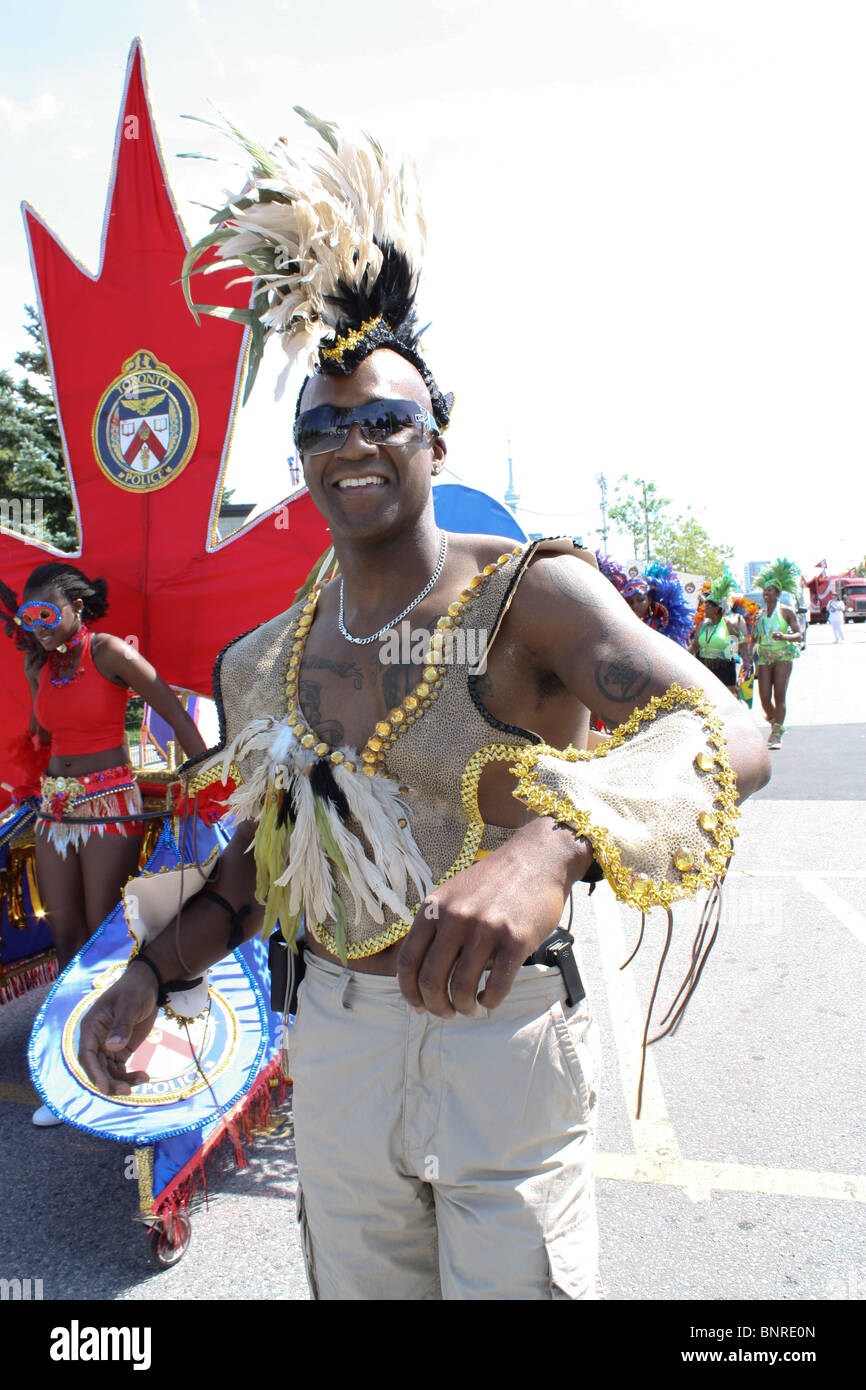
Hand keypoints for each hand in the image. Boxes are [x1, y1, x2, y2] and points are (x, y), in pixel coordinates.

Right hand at [77, 966, 160, 1095]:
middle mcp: (96, 1040)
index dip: (94, 1073)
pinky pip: (120, 1068)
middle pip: (97, 1068)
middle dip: (110, 1081)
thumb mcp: (128, 1005)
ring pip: (109, 1071)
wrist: (149, 983)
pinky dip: (130, 1075)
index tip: (104, 1087)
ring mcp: (108, 1046)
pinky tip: (145, 1077)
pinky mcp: (121, 1049)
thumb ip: (121, 1026)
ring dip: (122, 1080)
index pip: (87, 1055)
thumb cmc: (135, 989)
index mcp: (91, 1027)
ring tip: (142, 1081)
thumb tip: (111, 1047)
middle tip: (127, 1090)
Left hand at [396, 826, 591, 1017]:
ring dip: (464, 1007)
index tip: (418, 1007)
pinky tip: (489, 999)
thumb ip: (436, 925)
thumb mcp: (453, 894)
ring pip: (462, 987)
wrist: (537, 859)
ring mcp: (485, 928)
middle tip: (446, 1014)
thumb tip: (421, 973)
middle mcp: (456, 918)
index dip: (409, 991)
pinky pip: (496, 985)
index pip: (408, 961)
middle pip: (431, 979)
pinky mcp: (515, 939)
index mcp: (435, 908)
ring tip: (471, 1009)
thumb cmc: (494, 882)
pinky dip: (490, 1001)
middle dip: (436, 1006)